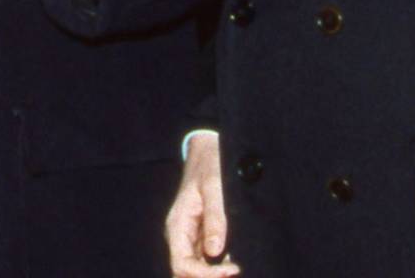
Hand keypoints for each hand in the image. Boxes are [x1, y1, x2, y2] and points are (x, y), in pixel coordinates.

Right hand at [166, 132, 238, 277]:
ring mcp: (190, 236)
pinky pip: (205, 259)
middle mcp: (181, 234)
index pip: (182, 265)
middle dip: (208, 276)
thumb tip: (215, 252)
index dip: (205, 274)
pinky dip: (218, 265)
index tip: (231, 268)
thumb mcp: (215, 188)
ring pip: (196, 267)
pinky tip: (233, 259)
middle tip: (235, 270)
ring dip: (213, 272)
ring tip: (236, 265)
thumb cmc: (210, 165)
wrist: (209, 150)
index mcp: (178, 225)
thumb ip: (215, 219)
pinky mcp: (201, 235)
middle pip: (186, 271)